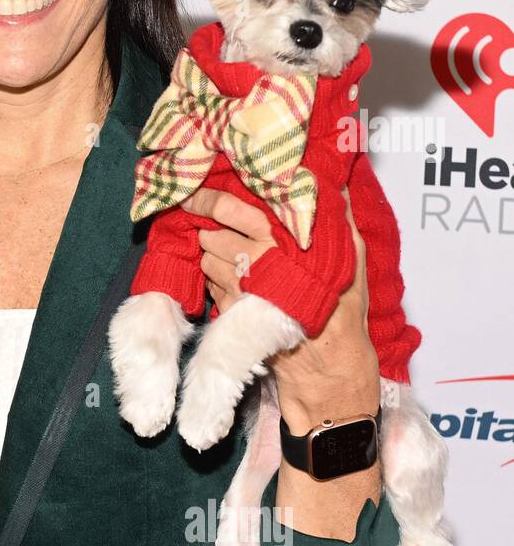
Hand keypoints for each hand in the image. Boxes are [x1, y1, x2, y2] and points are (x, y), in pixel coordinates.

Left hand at [182, 186, 380, 433]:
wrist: (326, 363)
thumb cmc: (341, 309)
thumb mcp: (350, 256)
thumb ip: (338, 218)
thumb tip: (334, 182)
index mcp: (277, 242)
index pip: (229, 210)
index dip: (207, 200)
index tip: (195, 194)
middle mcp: (251, 264)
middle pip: (211, 236)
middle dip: (210, 230)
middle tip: (217, 226)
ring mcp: (237, 290)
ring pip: (207, 261)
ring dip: (213, 256)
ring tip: (233, 256)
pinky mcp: (229, 313)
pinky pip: (212, 287)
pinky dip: (218, 280)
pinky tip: (237, 281)